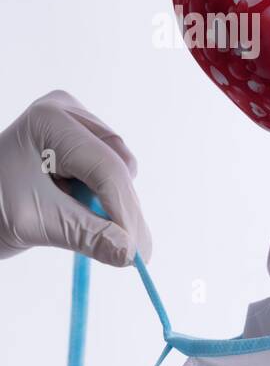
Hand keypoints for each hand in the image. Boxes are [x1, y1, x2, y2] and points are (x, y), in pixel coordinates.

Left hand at [0, 90, 150, 265]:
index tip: (137, 253)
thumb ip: (86, 235)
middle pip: (117, 166)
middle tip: (132, 253)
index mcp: (49, 122)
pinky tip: (84, 210)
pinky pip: (112, 170)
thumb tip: (129, 253)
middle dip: (124, 210)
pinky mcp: (80, 138)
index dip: (125, 211)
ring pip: (120, 169)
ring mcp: (74, 122)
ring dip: (115, 203)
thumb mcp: (35, 223)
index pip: (105, 168)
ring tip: (87, 225)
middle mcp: (67, 113)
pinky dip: (107, 198)